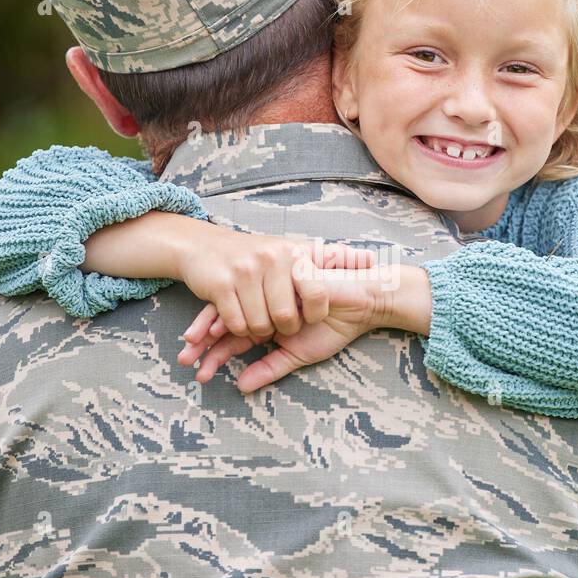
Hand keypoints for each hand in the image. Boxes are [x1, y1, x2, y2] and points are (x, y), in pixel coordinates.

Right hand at [176, 227, 373, 341]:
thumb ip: (336, 257)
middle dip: (282, 328)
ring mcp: (245, 270)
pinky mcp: (221, 285)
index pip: (319, 295)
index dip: (315, 314)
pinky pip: (237, 324)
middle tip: (277, 322)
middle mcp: (273, 258)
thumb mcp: (298, 251)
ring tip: (258, 319)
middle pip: (287, 318)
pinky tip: (238, 317)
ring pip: (259, 325)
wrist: (204, 247)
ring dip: (257, 331)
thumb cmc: (258, 255)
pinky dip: (237, 329)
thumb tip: (374, 258)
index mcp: (296, 252)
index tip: (308, 314)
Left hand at [176, 264, 432, 392]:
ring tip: (201, 343)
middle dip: (205, 341)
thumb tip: (240, 387)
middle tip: (186, 359)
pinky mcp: (283, 278)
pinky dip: (243, 311)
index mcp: (264, 318)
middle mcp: (262, 302)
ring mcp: (271, 288)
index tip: (193, 367)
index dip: (212, 351)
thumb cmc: (335, 327)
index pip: (231, 334)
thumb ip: (269, 368)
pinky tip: (234, 325)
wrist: (363, 303)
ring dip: (217, 326)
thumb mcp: (298, 354)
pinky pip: (257, 296)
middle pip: (226, 320)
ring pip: (235, 307)